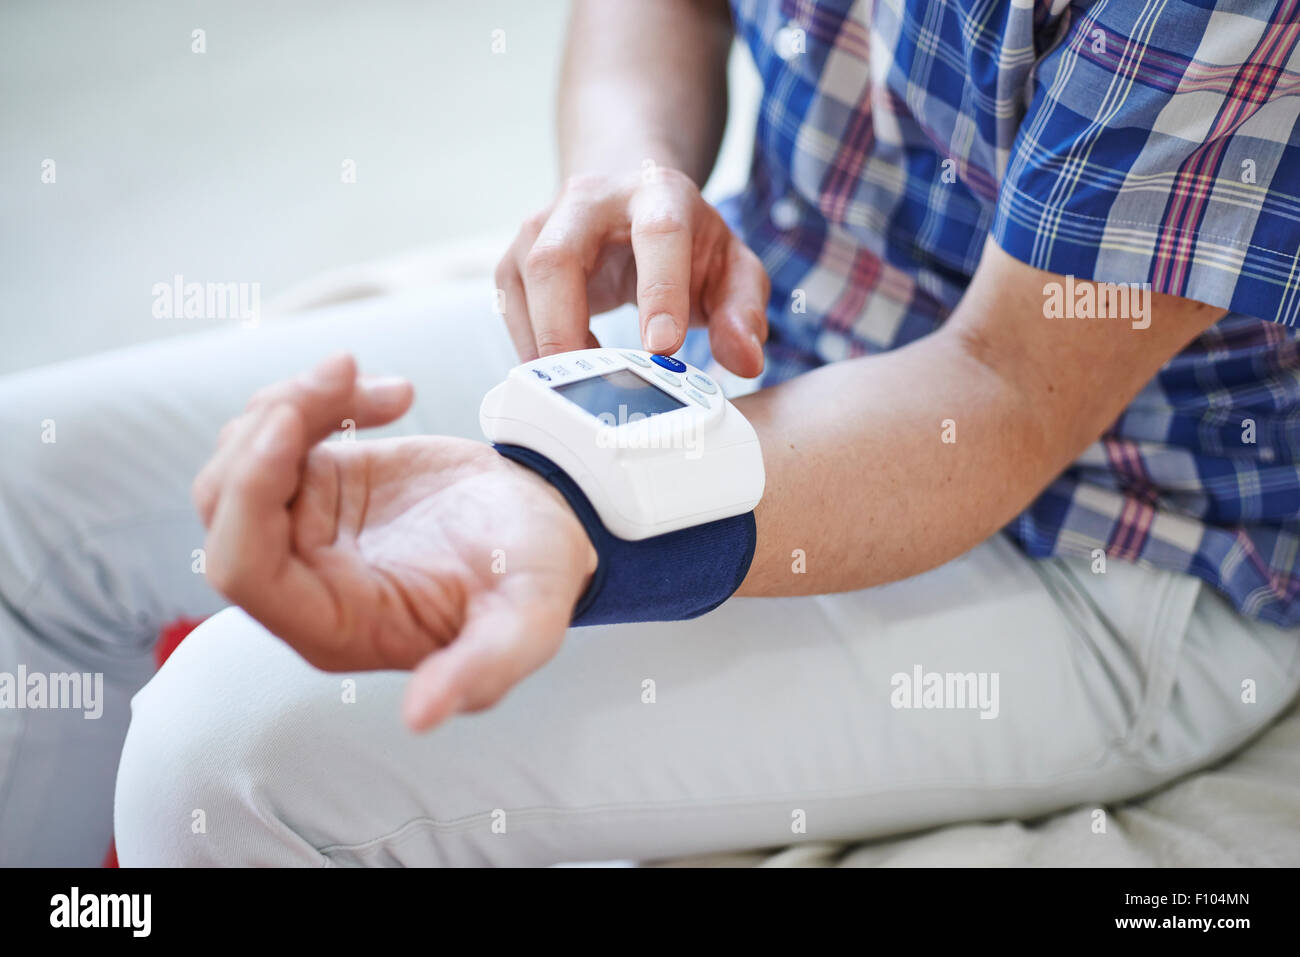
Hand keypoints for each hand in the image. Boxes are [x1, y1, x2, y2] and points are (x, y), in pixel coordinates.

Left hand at [192, 354, 597, 731]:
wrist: (550, 520)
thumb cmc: (539, 576)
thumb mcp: (529, 621)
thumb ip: (484, 671)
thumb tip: (424, 719)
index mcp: (335, 626)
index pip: (245, 569)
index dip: (248, 498)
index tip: (287, 427)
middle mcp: (304, 581)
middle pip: (224, 505)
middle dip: (264, 431)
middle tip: (338, 374)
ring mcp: (304, 527)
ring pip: (239, 460)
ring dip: (287, 403)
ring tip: (361, 377)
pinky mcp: (318, 483)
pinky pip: (276, 431)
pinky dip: (317, 396)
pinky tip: (392, 397)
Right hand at [495, 166, 769, 375]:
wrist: (628, 200)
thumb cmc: (685, 240)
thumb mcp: (730, 267)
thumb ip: (743, 311)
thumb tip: (745, 361)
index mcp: (657, 193)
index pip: (658, 235)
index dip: (660, 291)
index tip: (663, 349)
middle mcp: (589, 200)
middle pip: (557, 258)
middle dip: (567, 328)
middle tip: (593, 385)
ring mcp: (542, 225)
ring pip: (523, 282)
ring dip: (546, 343)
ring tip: (583, 385)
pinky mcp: (515, 257)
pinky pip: (512, 307)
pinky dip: (534, 348)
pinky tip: (569, 370)